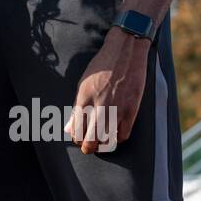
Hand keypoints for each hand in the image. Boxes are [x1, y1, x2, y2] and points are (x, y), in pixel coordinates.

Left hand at [64, 27, 150, 152]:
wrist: (125, 52)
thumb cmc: (102, 67)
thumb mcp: (83, 83)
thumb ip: (77, 106)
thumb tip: (69, 127)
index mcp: (84, 98)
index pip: (76, 129)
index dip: (76, 138)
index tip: (79, 137)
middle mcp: (99, 105)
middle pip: (90, 140)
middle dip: (87, 147)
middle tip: (88, 147)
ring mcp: (117, 108)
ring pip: (107, 141)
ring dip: (102, 145)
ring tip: (101, 142)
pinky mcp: (132, 109)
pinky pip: (123, 134)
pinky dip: (118, 139)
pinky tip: (115, 135)